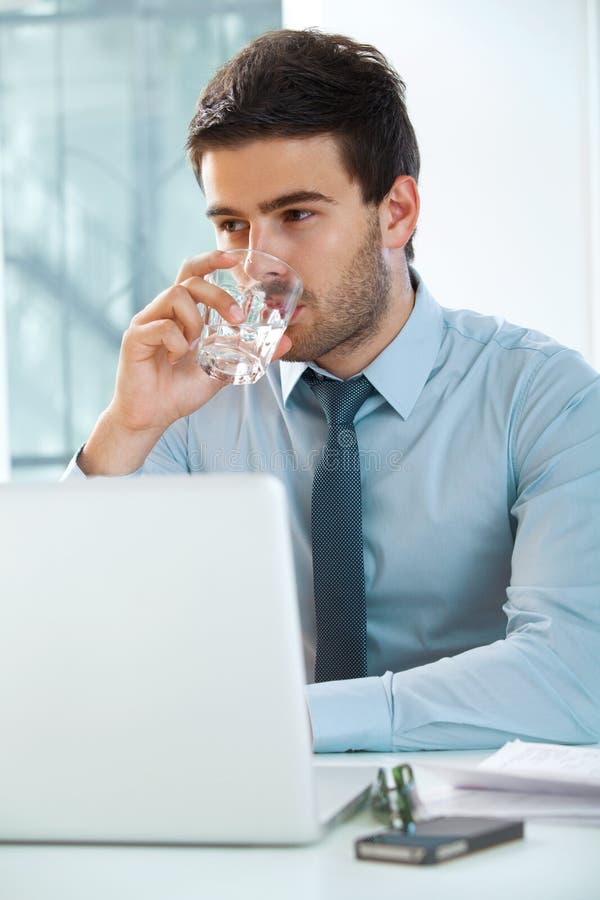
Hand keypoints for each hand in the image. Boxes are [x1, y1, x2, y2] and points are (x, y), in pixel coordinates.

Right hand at [79, 250, 291, 474]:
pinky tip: (175, 359)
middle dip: (218, 294)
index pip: (194, 272)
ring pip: (175, 295)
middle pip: (190, 279)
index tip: (234, 258)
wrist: (153, 416)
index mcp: (182, 313)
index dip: (211, 259)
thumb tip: (287, 341)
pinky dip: (176, 342)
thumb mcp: (223, 369)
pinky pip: (161, 326)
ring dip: (195, 320)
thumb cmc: (181, 389)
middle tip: (236, 318)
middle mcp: (163, 311)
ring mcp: (147, 322)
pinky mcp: (135, 338)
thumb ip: (249, 353)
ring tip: (195, 346)